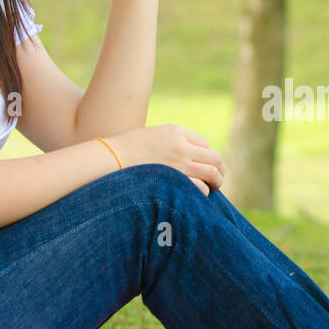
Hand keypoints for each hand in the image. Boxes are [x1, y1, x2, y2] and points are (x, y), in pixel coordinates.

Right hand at [105, 124, 223, 195]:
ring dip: (217, 182)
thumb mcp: (151, 137)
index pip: (204, 144)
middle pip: (214, 157)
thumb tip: (182, 157)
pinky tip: (198, 196)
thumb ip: (169, 143)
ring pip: (213, 172)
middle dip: (219, 170)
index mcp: (176, 131)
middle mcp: (182, 145)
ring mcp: (180, 162)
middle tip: (217, 180)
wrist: (109, 158)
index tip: (201, 167)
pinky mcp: (176, 179)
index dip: (204, 157)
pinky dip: (204, 192)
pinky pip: (201, 187)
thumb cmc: (125, 150)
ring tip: (214, 189)